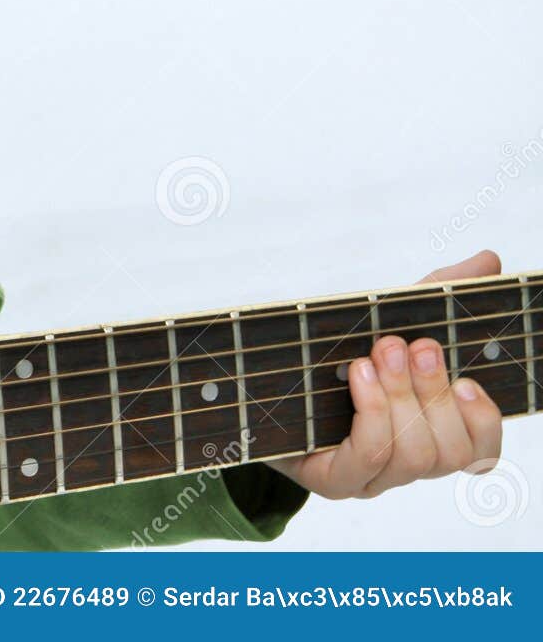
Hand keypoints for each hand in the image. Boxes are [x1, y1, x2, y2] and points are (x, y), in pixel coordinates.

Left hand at [266, 250, 504, 498]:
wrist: (250, 380)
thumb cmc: (328, 353)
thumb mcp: (383, 317)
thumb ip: (435, 293)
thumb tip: (488, 260)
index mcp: (426, 434)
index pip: (479, 452)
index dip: (483, 421)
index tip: (468, 379)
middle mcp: (402, 464)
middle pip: (447, 452)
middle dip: (432, 392)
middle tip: (408, 345)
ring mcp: (368, 477)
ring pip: (412, 458)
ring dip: (400, 399)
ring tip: (375, 355)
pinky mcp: (330, 479)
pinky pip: (367, 460)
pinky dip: (372, 414)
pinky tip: (359, 376)